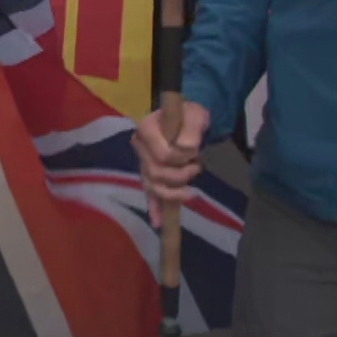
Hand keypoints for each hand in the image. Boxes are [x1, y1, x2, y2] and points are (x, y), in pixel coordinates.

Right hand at [132, 102, 209, 227]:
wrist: (187, 118)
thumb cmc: (189, 114)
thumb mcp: (195, 115)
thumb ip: (191, 131)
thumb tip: (186, 150)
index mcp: (146, 129)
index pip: (162, 155)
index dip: (181, 159)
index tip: (195, 153)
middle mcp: (140, 147)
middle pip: (155, 173)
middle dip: (180, 177)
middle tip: (197, 168)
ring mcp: (143, 162)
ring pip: (153, 186)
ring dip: (174, 193)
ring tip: (191, 191)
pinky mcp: (149, 175)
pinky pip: (149, 193)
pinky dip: (154, 208)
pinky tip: (158, 222)